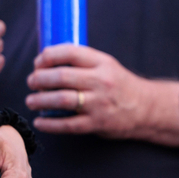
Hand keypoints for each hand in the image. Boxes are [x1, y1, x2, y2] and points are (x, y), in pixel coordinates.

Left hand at [26, 45, 168, 142]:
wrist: (147, 109)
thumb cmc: (121, 86)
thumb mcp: (107, 66)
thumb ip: (83, 63)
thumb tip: (47, 62)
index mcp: (103, 63)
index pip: (70, 52)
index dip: (48, 56)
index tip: (38, 62)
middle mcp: (101, 81)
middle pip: (62, 76)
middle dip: (39, 79)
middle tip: (31, 82)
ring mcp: (99, 103)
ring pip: (61, 100)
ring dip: (40, 100)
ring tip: (31, 101)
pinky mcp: (97, 123)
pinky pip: (68, 125)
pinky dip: (50, 124)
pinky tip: (40, 122)